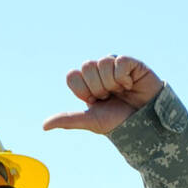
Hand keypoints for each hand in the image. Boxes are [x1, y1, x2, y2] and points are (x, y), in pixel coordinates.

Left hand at [43, 55, 162, 134]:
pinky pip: (119, 61)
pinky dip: (124, 77)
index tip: (94, 101)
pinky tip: (131, 84)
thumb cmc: (118, 122)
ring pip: (102, 63)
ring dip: (112, 83)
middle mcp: (99, 72)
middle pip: (86, 66)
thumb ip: (68, 119)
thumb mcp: (90, 121)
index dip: (82, 90)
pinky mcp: (131, 62)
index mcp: (87, 84)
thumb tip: (44, 126)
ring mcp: (115, 65)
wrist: (144, 123)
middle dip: (97, 87)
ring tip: (121, 91)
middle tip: (109, 96)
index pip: (72, 76)